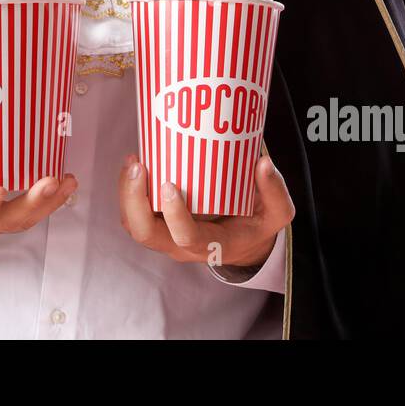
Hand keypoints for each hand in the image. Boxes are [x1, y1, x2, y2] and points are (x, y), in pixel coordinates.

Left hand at [117, 153, 294, 268]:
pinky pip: (134, 212)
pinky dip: (129, 190)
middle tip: (138, 165)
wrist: (244, 240)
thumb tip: (263, 163)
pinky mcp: (159, 223)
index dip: (174, 214)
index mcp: (213, 245)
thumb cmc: (258, 223)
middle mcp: (183, 245)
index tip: (169, 184)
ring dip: (127, 193)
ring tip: (133, 160)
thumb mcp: (278, 212)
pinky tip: (135, 163)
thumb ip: (274, 190)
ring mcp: (167, 236)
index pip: (186, 237)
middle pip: (145, 234)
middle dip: (134, 200)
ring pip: (134, 224)